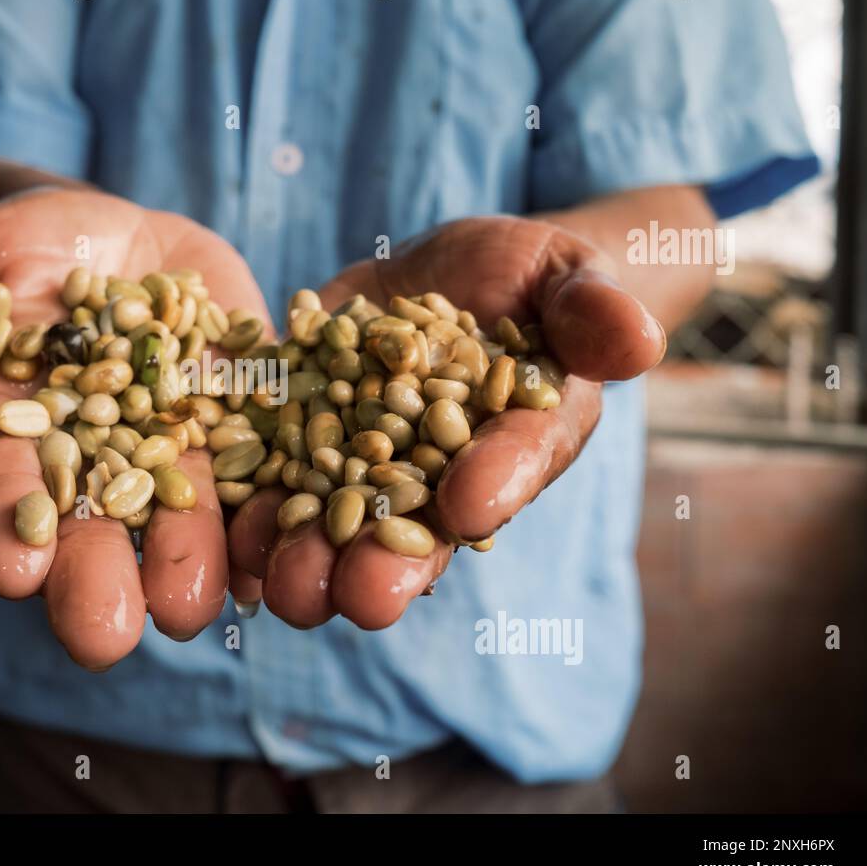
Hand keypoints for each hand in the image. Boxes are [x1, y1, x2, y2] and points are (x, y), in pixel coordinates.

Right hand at [0, 189, 270, 669]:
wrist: (117, 238)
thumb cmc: (23, 248)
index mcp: (18, 433)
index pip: (1, 489)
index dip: (4, 529)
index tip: (12, 573)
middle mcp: (97, 462)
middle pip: (91, 529)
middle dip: (95, 581)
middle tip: (104, 637)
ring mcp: (173, 448)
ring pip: (181, 519)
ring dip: (190, 565)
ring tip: (197, 609)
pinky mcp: (240, 422)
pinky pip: (260, 473)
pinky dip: (270, 514)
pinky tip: (281, 558)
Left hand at [228, 216, 665, 630]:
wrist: (438, 277)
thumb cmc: (522, 275)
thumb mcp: (561, 270)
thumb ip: (592, 306)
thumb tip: (641, 339)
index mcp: (520, 440)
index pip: (517, 464)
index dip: (498, 481)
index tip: (472, 500)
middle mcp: (440, 477)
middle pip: (417, 531)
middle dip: (389, 565)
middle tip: (364, 595)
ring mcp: (363, 470)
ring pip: (335, 530)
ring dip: (308, 563)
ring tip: (283, 585)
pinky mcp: (296, 444)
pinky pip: (269, 489)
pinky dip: (247, 518)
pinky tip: (225, 545)